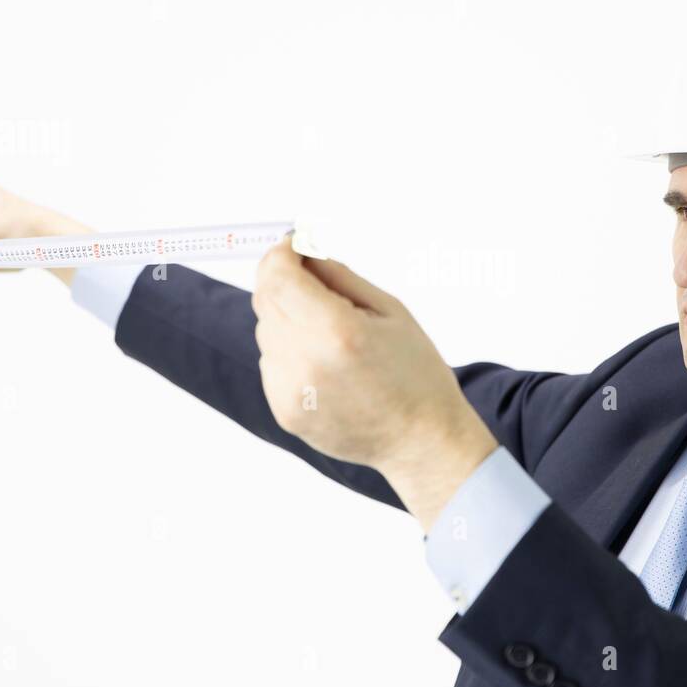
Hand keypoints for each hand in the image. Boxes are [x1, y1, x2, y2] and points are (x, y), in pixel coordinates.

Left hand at [253, 236, 497, 532]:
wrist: (420, 441)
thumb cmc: (415, 373)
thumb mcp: (389, 310)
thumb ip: (339, 275)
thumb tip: (304, 251)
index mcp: (337, 331)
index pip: (278, 276)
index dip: (281, 253)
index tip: (294, 245)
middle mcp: (305, 362)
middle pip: (266, 300)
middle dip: (284, 281)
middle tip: (312, 279)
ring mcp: (290, 392)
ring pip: (267, 332)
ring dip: (288, 318)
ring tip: (332, 335)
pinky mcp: (284, 412)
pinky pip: (272, 363)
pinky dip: (290, 352)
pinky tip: (326, 364)